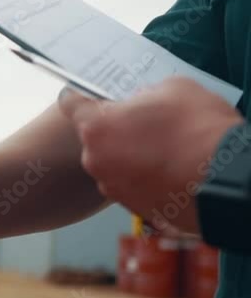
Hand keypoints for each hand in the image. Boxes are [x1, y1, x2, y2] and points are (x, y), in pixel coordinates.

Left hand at [58, 77, 243, 232]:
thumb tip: (139, 103)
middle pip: (95, 137)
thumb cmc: (200, 128)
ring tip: (164, 150)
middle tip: (144, 124)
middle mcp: (95, 160)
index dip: (78, 96)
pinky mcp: (133, 208)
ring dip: (130, 155)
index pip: (69, 103)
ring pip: (113, 163)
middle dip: (115, 129)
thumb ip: (144, 94)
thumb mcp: (174, 89)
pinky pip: (131, 184)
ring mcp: (112, 187)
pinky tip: (169, 170)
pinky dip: (144, 177)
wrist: (228, 180)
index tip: (83, 95)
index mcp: (96, 126)